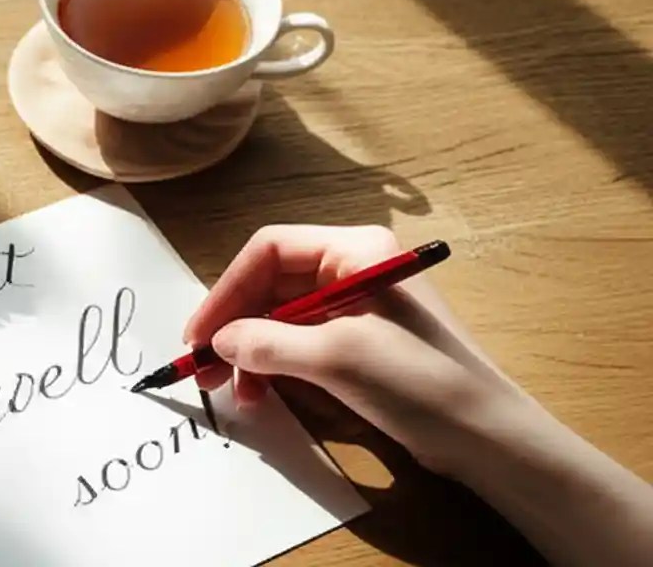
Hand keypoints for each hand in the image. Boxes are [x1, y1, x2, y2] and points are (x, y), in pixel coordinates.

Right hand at [183, 225, 526, 473]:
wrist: (486, 436)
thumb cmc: (417, 382)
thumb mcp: (335, 358)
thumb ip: (267, 343)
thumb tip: (218, 341)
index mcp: (355, 250)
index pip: (269, 251)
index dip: (226, 290)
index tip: (198, 334)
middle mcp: (354, 267)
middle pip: (272, 284)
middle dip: (235, 325)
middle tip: (204, 368)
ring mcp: (358, 305)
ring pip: (282, 317)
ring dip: (252, 352)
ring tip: (236, 392)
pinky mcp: (361, 342)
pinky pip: (303, 342)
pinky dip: (277, 365)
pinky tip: (263, 393)